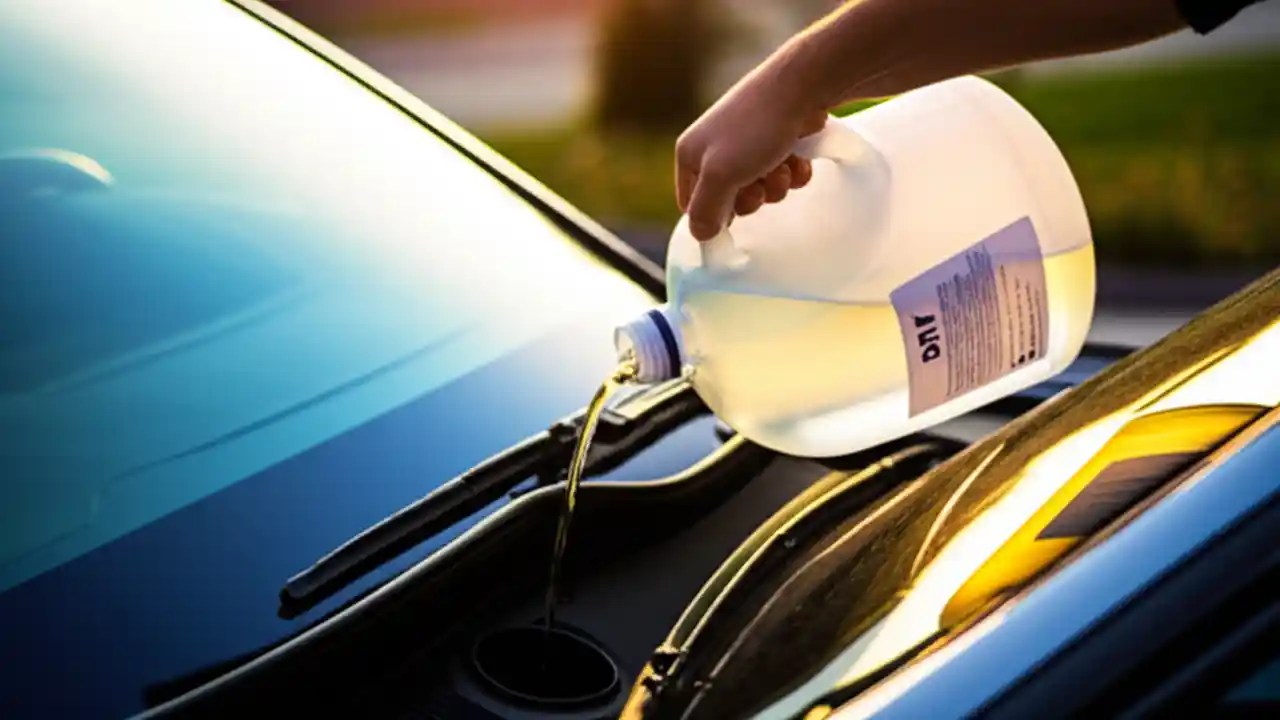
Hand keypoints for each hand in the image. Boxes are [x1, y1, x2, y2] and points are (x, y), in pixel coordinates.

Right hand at [675, 64, 826, 239]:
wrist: (802, 86)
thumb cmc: (755, 129)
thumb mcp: (721, 175)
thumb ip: (706, 210)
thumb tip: (701, 236)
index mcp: (690, 154)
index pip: (691, 206)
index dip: (714, 216)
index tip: (735, 212)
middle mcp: (714, 148)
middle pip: (729, 200)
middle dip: (752, 198)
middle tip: (761, 183)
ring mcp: (746, 143)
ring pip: (760, 188)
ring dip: (776, 185)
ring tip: (783, 164)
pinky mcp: (774, 139)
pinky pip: (780, 172)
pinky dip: (791, 171)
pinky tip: (798, 157)